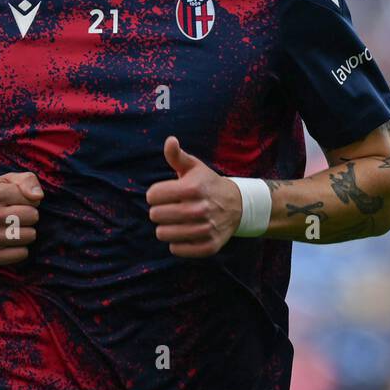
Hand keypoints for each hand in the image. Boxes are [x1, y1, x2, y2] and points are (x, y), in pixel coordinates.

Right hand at [0, 171, 42, 265]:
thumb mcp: (6, 180)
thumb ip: (27, 180)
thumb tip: (38, 196)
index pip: (33, 200)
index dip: (30, 200)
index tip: (18, 202)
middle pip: (33, 217)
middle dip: (30, 216)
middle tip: (17, 216)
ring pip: (29, 236)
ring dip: (26, 232)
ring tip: (14, 227)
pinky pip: (21, 254)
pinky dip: (20, 249)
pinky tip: (10, 241)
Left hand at [146, 136, 240, 256]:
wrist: (237, 205)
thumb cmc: (208, 184)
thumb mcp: (194, 167)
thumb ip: (177, 155)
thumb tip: (170, 140)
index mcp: (193, 188)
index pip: (152, 195)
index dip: (156, 194)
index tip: (165, 193)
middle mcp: (199, 209)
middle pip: (155, 215)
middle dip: (160, 210)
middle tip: (171, 207)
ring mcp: (205, 229)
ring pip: (163, 234)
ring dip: (167, 227)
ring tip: (176, 221)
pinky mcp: (208, 246)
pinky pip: (176, 249)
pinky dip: (177, 243)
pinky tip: (185, 232)